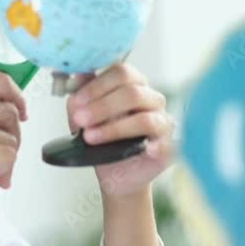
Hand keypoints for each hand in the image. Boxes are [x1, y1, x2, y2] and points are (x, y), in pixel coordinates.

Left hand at [66, 63, 175, 199]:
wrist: (113, 173)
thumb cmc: (101, 140)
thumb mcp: (82, 117)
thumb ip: (80, 96)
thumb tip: (75, 76)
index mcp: (133, 85)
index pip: (121, 73)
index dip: (97, 86)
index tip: (77, 101)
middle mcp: (152, 100)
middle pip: (133, 92)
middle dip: (102, 107)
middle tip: (80, 120)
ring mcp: (163, 122)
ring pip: (144, 119)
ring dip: (113, 128)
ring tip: (90, 137)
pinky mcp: (169, 147)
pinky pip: (164, 144)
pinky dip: (152, 146)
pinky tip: (141, 150)